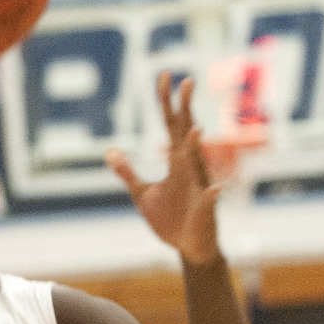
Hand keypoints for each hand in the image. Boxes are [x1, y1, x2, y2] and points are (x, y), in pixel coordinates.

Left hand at [106, 71, 221, 264]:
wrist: (188, 247)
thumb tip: (109, 151)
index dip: (167, 102)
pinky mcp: (204, 210)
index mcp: (176, 162)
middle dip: (186, 109)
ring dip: (194, 147)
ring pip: (198, 163)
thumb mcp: (141, 194)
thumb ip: (127, 172)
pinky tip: (214, 189)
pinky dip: (211, 195)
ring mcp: (198, 187)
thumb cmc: (169, 218)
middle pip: (186, 133)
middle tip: (187, 81)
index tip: (164, 76)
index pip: (170, 125)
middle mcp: (189, 168)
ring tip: (194, 128)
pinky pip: (209, 201)